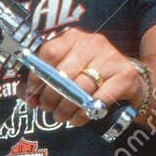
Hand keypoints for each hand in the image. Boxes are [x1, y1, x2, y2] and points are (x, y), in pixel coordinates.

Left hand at [22, 28, 143, 126]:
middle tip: (47, 109)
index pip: (49, 52)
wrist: (129, 81)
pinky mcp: (125, 76)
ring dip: (65, 108)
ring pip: (79, 89)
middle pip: (62, 74)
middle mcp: (93, 43)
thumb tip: (26, 94)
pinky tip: (78, 118)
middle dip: (50, 97)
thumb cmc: (90, 77)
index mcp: (74, 38)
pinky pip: (97, 100)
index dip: (36, 76)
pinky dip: (83, 113)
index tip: (32, 93)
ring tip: (61, 116)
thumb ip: (44, 79)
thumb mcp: (67, 70)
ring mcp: (111, 58)